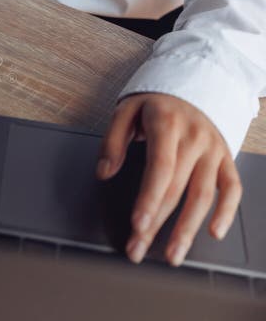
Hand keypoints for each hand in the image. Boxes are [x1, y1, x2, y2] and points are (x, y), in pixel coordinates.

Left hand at [97, 93, 241, 266]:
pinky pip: (232, 188)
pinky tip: (213, 232)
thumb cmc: (155, 101)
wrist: (193, 81)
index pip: (159, 168)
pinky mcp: (226, 158)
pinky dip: (227, 212)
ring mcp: (213, 150)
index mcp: (167, 125)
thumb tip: (104, 171)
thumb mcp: (126, 109)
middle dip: (156, 224)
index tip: (137, 225)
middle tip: (138, 248)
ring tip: (172, 254)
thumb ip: (113, 140)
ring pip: (204, 196)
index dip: (149, 199)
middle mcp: (194, 139)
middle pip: (176, 189)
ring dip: (187, 229)